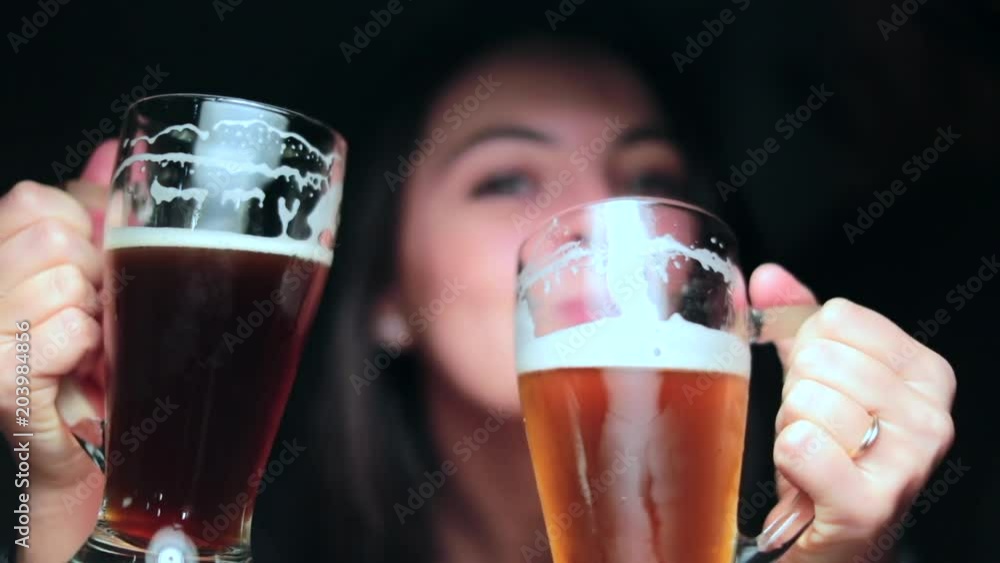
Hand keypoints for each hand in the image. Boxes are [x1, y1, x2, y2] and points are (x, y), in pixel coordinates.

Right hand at [0, 141, 116, 562]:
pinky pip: (65, 327)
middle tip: (94, 317)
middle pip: (50, 234)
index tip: (94, 269)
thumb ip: (95, 209)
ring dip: (98, 316)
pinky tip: (81, 370)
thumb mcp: (95, 273)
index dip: (85, 229)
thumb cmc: (92, 362)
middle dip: (94, 275)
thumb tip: (115, 149)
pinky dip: (90, 348)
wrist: (87, 451)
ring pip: (63, 278)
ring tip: (90, 347)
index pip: (36, 199)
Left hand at [750, 264, 955, 562]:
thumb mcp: (819, 378)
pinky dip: (787, 458)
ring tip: (811, 453)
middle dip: (797, 393)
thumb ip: (797, 320)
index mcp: (925, 373)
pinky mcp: (868, 504)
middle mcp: (929, 416)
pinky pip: (801, 446)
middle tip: (814, 428)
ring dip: (792, 428)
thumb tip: (768, 277)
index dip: (809, 351)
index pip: (836, 319)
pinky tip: (806, 475)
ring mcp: (906, 462)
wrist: (835, 536)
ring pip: (807, 400)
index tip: (823, 388)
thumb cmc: (830, 454)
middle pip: (820, 358)